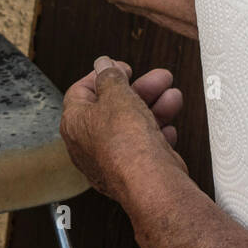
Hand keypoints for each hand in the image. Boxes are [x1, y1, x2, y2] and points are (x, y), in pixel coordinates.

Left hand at [60, 57, 186, 203]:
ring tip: (173, 97)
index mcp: (74, 123)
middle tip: (158, 79)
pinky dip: (157, 134)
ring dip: (154, 107)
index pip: (80, 92)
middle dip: (139, 90)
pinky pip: (143, 147)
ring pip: (132, 126)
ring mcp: (110, 160)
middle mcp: (88, 145)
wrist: (150, 182)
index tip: (120, 68)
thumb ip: (110, 76)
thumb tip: (103, 65)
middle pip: (113, 107)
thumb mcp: (117, 94)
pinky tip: (168, 128)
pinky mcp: (132, 171)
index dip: (102, 76)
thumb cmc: (126, 143)